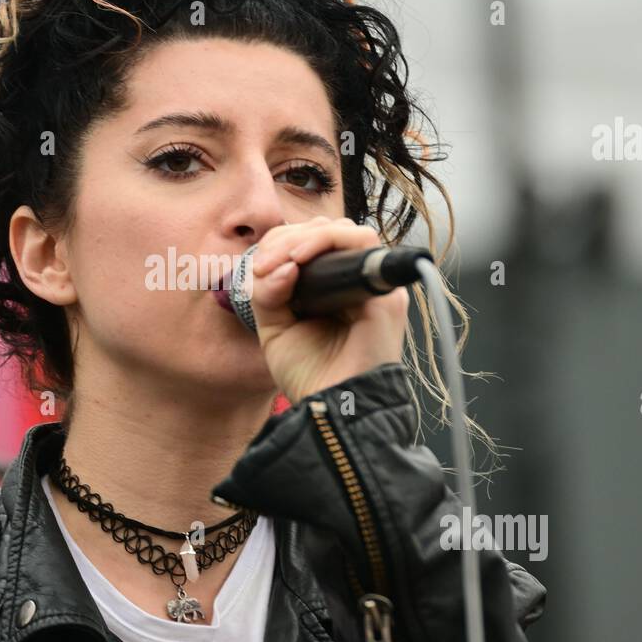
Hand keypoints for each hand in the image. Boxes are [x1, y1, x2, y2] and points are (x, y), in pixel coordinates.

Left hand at [246, 216, 409, 404]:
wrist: (331, 410)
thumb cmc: (309, 374)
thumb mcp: (275, 328)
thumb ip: (269, 292)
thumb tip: (279, 264)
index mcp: (334, 288)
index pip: (312, 243)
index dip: (281, 243)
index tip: (256, 267)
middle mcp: (358, 283)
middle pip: (327, 231)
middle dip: (287, 238)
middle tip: (262, 264)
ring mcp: (374, 286)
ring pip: (345, 231)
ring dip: (305, 237)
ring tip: (280, 260)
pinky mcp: (385, 293)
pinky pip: (361, 244)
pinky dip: (324, 243)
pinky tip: (297, 261)